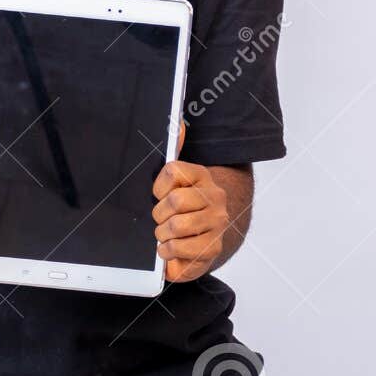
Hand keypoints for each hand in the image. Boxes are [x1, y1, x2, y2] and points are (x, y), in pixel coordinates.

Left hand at [152, 151, 228, 282]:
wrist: (203, 238)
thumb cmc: (182, 209)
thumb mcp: (173, 181)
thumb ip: (175, 150)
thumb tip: (179, 124)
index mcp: (202, 176)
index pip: (173, 170)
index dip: (159, 187)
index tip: (159, 195)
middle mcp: (214, 196)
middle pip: (174, 201)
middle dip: (159, 214)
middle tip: (162, 219)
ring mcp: (217, 222)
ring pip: (176, 226)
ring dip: (163, 233)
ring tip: (166, 234)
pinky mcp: (213, 246)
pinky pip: (179, 248)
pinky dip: (167, 250)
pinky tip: (171, 247)